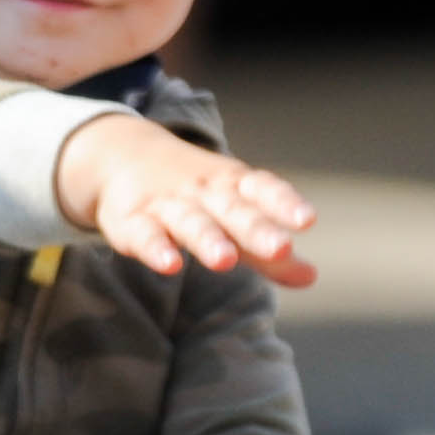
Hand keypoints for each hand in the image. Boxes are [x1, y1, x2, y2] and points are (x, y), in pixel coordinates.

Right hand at [52, 114, 318, 285]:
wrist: (124, 157)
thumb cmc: (195, 196)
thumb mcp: (234, 216)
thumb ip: (268, 253)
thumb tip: (311, 278)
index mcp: (233, 186)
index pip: (262, 190)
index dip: (284, 203)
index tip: (307, 221)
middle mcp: (204, 192)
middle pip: (233, 209)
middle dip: (256, 228)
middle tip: (281, 248)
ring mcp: (167, 205)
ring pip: (190, 221)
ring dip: (208, 239)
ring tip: (225, 261)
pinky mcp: (132, 220)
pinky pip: (145, 233)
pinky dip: (155, 247)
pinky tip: (169, 265)